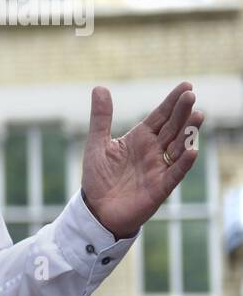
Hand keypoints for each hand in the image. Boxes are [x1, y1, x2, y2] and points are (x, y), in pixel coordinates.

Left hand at [81, 82, 204, 239]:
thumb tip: (99, 87)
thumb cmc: (99, 177)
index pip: (160, 116)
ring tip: (198, 115)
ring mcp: (159, 168)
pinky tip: (192, 151)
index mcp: (140, 138)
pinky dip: (184, 163)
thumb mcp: (97, 144)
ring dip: (188, 133)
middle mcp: (154, 151)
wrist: (97, 210)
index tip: (186, 86)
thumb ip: (101, 118)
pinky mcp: (160, 187)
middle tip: (191, 96)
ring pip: (179, 147)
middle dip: (182, 113)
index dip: (172, 102)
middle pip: (172, 128)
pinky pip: (175, 173)